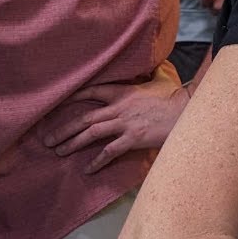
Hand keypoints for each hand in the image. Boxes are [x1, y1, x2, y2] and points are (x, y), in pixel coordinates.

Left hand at [42, 62, 188, 173]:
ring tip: (59, 151)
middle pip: (85, 118)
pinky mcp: (133, 138)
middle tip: (48, 139)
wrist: (188, 110)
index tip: (59, 104)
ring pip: (91, 134)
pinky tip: (88, 169)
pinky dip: (97, 161)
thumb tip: (147, 69)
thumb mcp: (158, 81)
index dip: (75, 96)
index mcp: (124, 92)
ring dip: (73, 143)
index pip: (93, 91)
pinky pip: (110, 151)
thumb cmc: (175, 97)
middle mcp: (120, 107)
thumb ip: (146, 78)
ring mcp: (126, 123)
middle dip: (64, 129)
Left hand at [184, 0, 233, 12]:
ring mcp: (226, 11)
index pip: (203, 1)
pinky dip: (231, 10)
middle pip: (211, 8)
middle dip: (216, 2)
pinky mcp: (234, 15)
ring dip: (223, 6)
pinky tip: (236, 1)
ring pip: (220, 12)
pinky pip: (228, 15)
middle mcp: (216, 5)